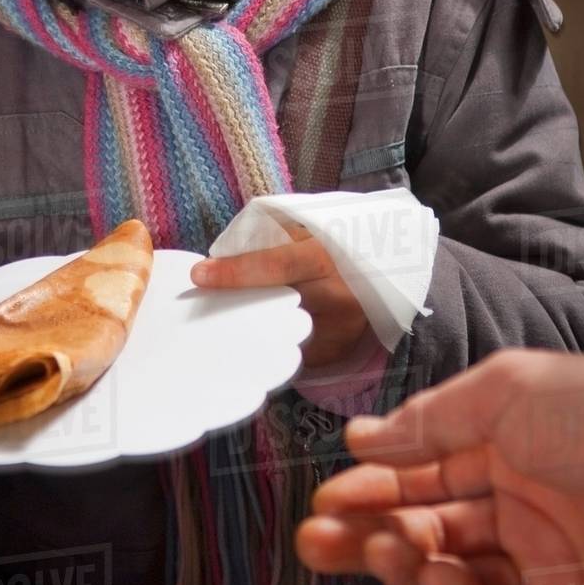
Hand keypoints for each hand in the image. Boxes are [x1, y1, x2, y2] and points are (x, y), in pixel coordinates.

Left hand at [190, 223, 367, 367]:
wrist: (383, 270)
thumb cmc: (333, 246)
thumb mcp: (308, 231)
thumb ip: (272, 240)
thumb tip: (222, 255)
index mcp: (325, 257)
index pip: (275, 265)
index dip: (236, 271)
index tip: (200, 275)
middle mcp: (336, 295)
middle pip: (274, 307)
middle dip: (235, 307)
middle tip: (200, 306)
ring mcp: (340, 328)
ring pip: (282, 335)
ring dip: (250, 331)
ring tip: (220, 325)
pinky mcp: (337, 352)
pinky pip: (294, 354)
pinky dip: (271, 347)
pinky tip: (250, 341)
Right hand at [294, 348, 583, 584]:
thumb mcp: (509, 391)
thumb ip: (433, 418)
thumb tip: (364, 437)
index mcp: (513, 451)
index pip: (427, 475)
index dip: (375, 485)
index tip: (329, 494)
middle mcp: (524, 513)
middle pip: (428, 530)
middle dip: (369, 534)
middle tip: (317, 538)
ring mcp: (545, 569)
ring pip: (449, 576)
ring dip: (400, 562)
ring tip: (369, 543)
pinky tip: (422, 565)